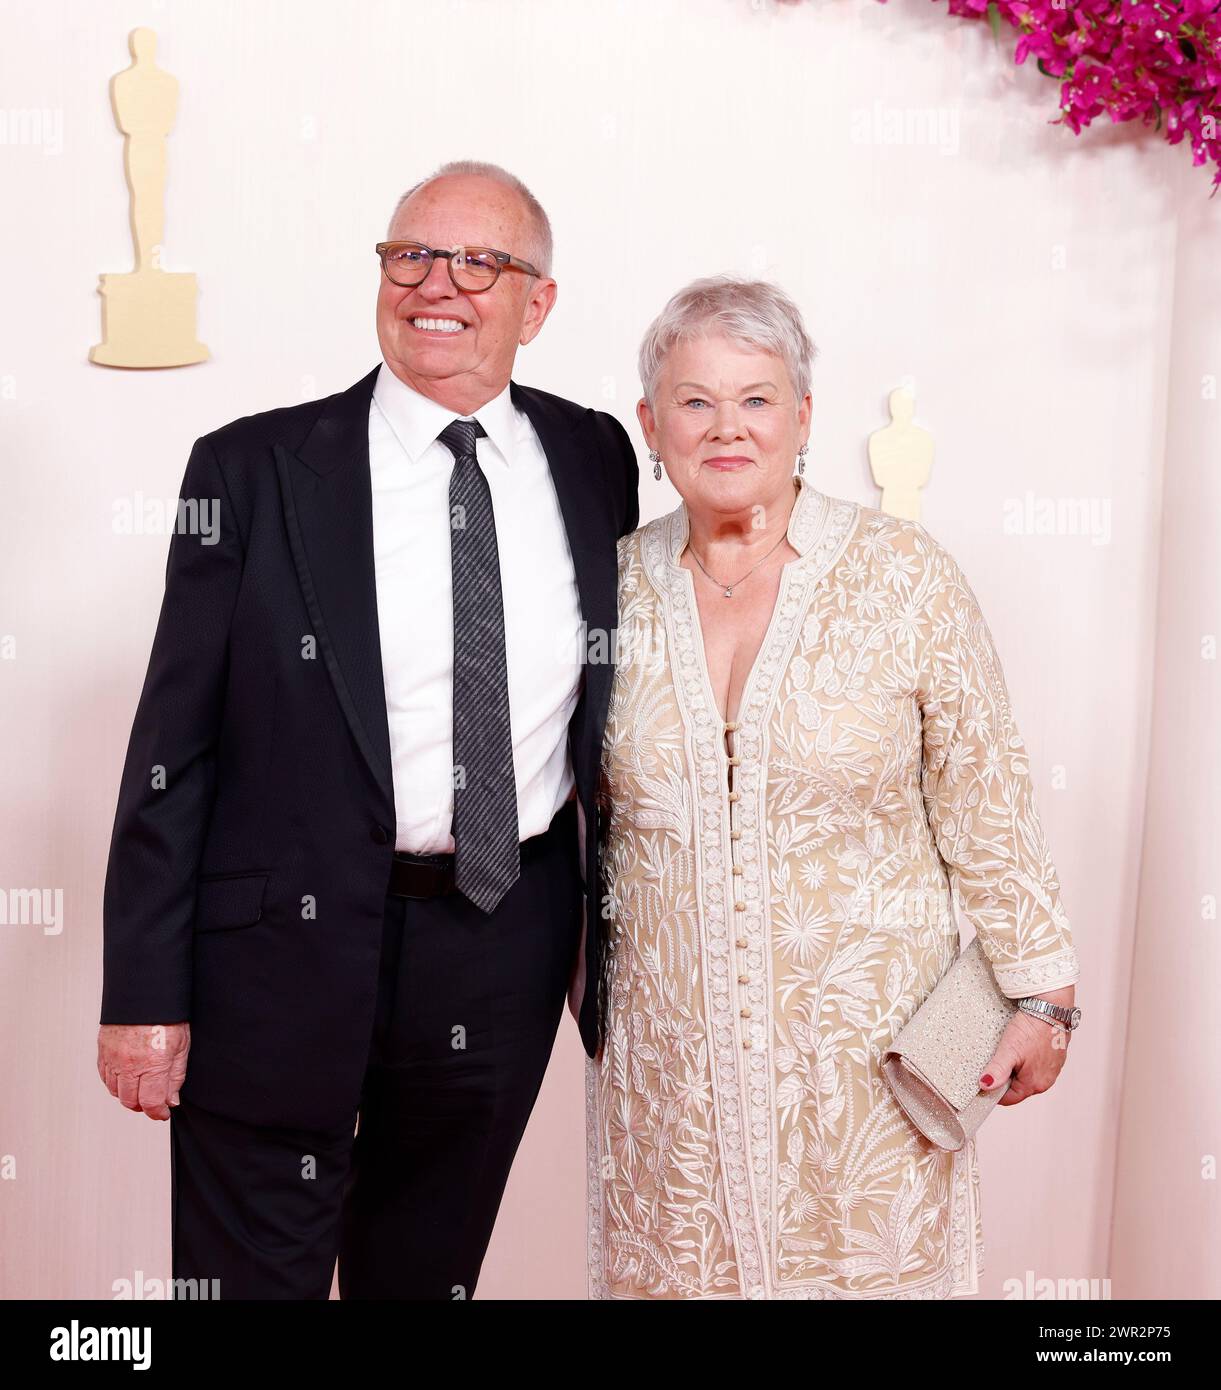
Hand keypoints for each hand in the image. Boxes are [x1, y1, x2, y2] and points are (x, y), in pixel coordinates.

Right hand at [97, 1023, 189, 1120]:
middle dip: (143, 1106)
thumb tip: (171, 1101)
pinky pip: (105, 1077)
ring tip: (141, 1089)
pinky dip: (114, 1083)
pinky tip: (126, 1078)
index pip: (151, 1102)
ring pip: (115, 1091)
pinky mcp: (103, 1051)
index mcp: (152, 1063)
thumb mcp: (182, 1046)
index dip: (158, 1112)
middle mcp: (129, 1064)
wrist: (145, 992)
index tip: (163, 1113)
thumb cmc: (167, 1015)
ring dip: (128, 1095)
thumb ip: (176, 1076)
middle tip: (154, 1102)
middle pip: (130, 1101)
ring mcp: (113, 1058)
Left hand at [979, 987, 1074, 1105]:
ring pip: (1028, 1075)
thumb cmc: (1031, 1029)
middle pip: (1018, 1087)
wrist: (1051, 1008)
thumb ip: (997, 1071)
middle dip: (1005, 1079)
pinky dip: (1027, 1059)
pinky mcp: (1055, 1056)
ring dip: (1016, 1068)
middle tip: (994, 1063)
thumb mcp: (1009, 1050)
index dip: (994, 1092)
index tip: (983, 1081)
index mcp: (1035, 1084)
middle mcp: (1046, 1080)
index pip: (1010, 1098)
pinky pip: (1036, 1063)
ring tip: (1007, 1052)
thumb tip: (985, 1086)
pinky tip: (1021, 1046)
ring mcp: (1053, 1068)